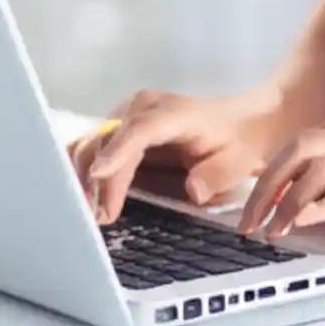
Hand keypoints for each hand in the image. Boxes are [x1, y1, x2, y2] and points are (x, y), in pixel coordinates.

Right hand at [69, 89, 279, 222]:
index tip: (98, 175)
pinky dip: (86, 171)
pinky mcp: (119, 128)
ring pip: (93, 143)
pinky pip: (95, 147)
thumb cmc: (237, 142)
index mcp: (174, 113)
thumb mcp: (237, 162)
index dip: (117, 151)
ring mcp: (127, 115)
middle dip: (98, 179)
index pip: (140, 130)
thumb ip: (215, 176)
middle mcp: (143, 108)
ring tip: (92, 213)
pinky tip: (87, 197)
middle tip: (100, 217)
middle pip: (107, 139)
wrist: (239, 122)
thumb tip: (192, 191)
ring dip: (85, 177)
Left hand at [238, 110, 324, 248]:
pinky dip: (321, 206)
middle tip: (249, 222)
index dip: (267, 175)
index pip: (299, 142)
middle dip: (266, 186)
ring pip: (320, 167)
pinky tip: (304, 224)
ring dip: (288, 201)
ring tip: (274, 231)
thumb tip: (296, 204)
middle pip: (299, 149)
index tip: (251, 208)